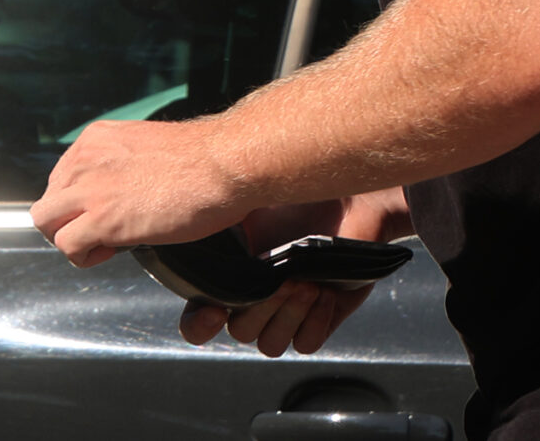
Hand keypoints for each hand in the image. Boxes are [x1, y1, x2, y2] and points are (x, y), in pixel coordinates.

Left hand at [33, 116, 246, 267]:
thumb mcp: (146, 150)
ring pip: (45, 222)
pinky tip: (113, 251)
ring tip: (104, 245)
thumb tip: (122, 192)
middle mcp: (84, 158)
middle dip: (69, 222)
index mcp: (96, 139)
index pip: (61, 179)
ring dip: (70, 239)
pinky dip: (85, 256)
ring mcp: (89, 187)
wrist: (224, 163)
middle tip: (101, 234)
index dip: (80, 203)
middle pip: (49, 201)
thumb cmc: (203, 160)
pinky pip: (67, 246)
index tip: (107, 213)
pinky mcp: (101, 217)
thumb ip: (122, 166)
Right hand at [177, 188, 411, 356]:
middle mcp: (253, 300)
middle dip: (262, 308)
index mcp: (227, 279)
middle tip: (285, 279)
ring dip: (289, 316)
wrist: (349, 201)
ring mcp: (286, 313)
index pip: (197, 322)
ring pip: (271, 344)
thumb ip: (216, 223)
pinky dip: (314, 322)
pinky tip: (325, 293)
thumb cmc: (295, 195)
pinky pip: (305, 344)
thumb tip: (190, 227)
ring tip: (308, 284)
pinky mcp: (319, 320)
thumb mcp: (246, 204)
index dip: (199, 325)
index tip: (216, 310)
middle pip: (240, 331)